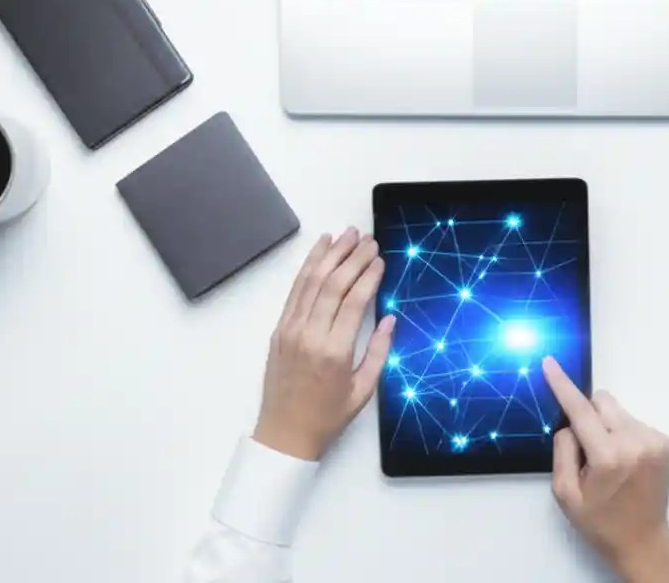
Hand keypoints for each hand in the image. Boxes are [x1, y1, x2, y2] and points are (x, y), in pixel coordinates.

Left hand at [253, 228, 395, 460]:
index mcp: (334, 352)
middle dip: (352, 257)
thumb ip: (379, 351)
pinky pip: (296, 291)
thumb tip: (389, 319)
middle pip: (333, 284)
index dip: (368, 275)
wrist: (284, 434)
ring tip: (346, 234)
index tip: (380, 259)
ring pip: (311, 281)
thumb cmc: (327, 416)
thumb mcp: (363, 389)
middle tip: (368, 239)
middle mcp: (309, 335)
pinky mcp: (279, 329)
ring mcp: (290, 330)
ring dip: (330, 254)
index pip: (353, 301)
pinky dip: (308, 266)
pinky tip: (320, 250)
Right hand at [543, 356, 668, 582]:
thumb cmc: (600, 521)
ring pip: (618, 411)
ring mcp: (654, 441)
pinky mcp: (665, 442)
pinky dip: (623, 434)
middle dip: (588, 416)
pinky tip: (625, 462)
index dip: (562, 385)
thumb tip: (569, 423)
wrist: (642, 540)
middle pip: (602, 402)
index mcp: (608, 457)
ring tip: (609, 461)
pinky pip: (633, 422)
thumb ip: (563, 450)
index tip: (551, 363)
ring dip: (606, 426)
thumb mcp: (565, 493)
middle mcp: (635, 442)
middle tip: (586, 448)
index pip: (580, 411)